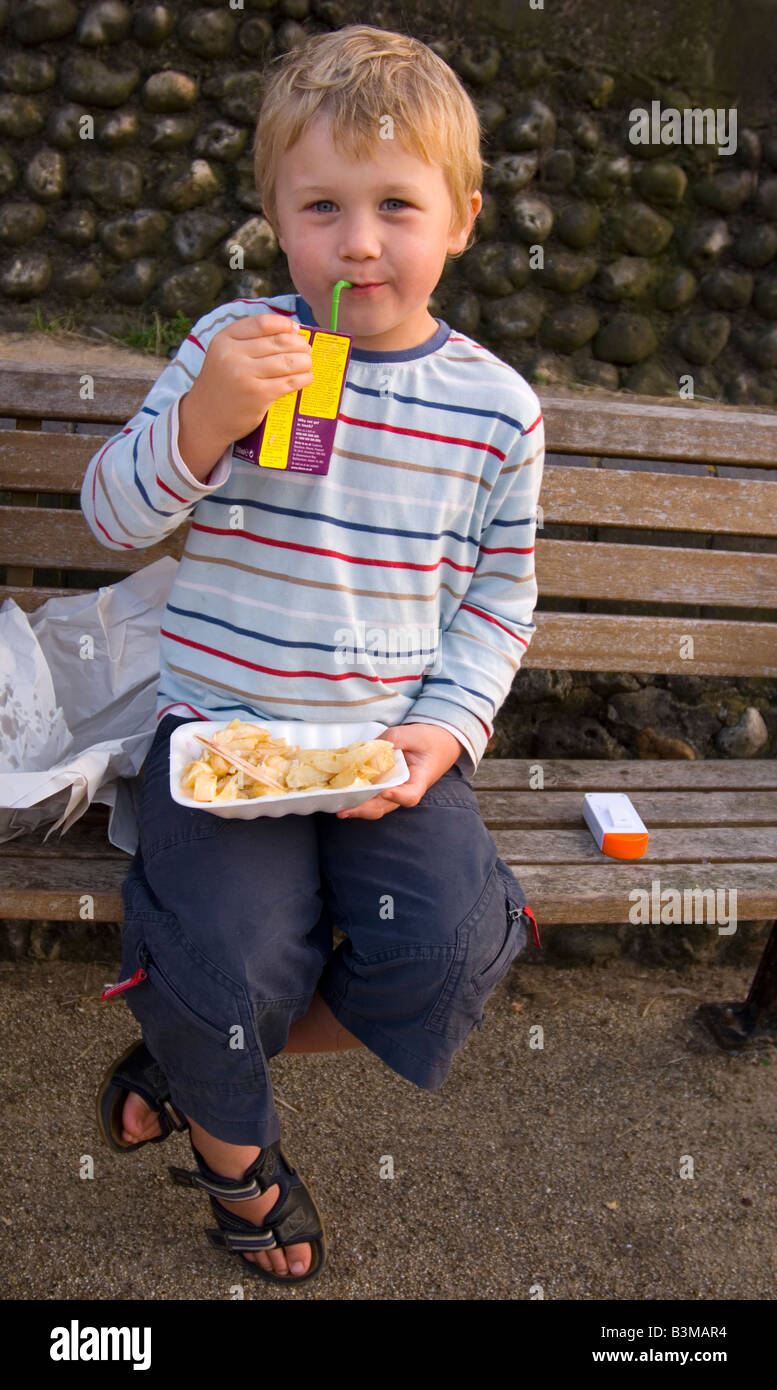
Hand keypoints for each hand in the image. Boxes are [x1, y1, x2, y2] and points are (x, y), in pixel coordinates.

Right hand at [180, 313, 313, 460]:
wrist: (205, 418)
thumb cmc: (221, 384)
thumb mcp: (224, 354)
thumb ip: (248, 341)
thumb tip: (290, 330)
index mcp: (225, 339)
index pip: (262, 323)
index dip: (284, 324)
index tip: (295, 329)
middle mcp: (233, 355)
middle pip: (279, 341)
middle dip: (299, 344)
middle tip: (306, 349)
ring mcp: (245, 375)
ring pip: (287, 361)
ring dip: (305, 361)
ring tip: (308, 363)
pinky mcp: (258, 395)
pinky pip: (289, 382)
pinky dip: (303, 379)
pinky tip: (306, 378)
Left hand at [335, 724, 463, 820]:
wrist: (437, 745)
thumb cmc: (429, 741)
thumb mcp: (413, 734)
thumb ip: (393, 739)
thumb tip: (370, 747)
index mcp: (419, 779)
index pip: (411, 795)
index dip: (398, 796)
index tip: (387, 792)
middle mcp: (405, 790)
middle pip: (386, 806)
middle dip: (366, 809)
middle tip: (347, 809)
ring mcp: (393, 790)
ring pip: (376, 805)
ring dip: (358, 808)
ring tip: (340, 808)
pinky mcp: (383, 786)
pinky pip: (370, 795)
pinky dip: (356, 797)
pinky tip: (340, 796)